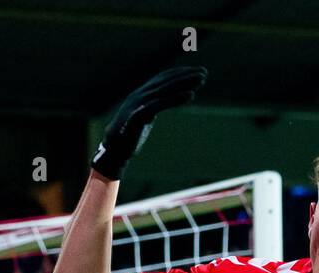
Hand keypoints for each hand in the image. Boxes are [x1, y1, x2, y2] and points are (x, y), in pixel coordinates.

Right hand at [91, 66, 207, 180]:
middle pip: (166, 81)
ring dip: (185, 83)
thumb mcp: (143, 118)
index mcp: (140, 94)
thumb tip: (160, 105)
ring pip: (166, 89)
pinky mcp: (139, 115)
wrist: (114, 152)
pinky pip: (161, 103)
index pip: (162, 78)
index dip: (180, 74)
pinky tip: (191, 95)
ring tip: (202, 80)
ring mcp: (138, 104)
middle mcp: (139, 95)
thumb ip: (151, 109)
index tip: (196, 72)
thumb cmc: (129, 138)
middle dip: (186, 75)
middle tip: (204, 72)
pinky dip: (176, 98)